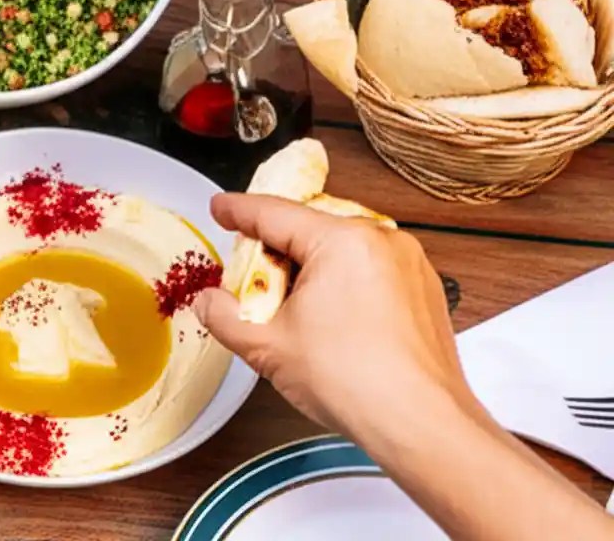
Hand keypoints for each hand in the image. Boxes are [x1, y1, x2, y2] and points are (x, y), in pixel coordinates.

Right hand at [192, 193, 471, 435]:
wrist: (420, 423)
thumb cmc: (353, 382)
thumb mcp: (267, 348)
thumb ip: (225, 318)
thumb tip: (207, 302)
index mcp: (342, 241)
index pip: (275, 213)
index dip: (239, 211)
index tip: (221, 208)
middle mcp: (381, 240)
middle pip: (311, 230)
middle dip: (277, 252)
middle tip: (253, 283)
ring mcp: (409, 263)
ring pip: (343, 250)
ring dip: (311, 269)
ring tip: (293, 311)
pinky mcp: (424, 288)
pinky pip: (371, 269)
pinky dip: (344, 284)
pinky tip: (331, 322)